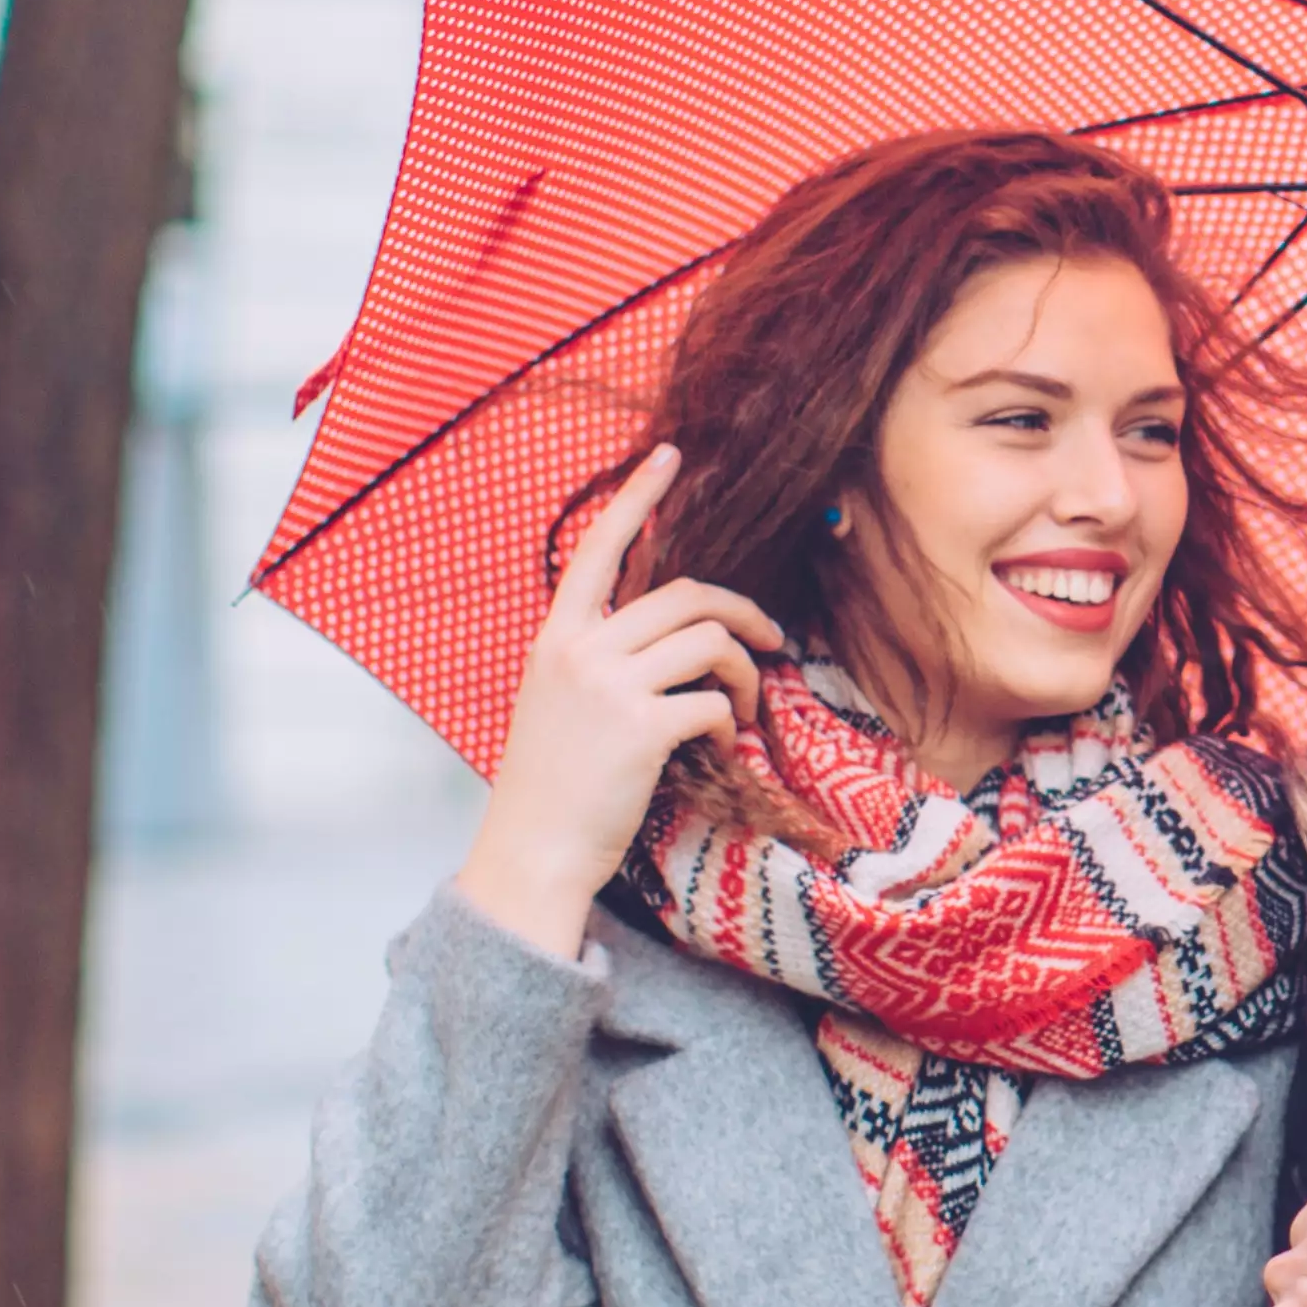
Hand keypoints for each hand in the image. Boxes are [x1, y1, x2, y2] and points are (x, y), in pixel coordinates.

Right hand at [455, 447, 776, 959]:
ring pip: (709, 642)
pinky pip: (714, 702)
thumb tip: (666, 636)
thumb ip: (598, 658)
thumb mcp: (557, 701)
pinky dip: (733, 721)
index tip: (669, 455)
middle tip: (773, 642)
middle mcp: (579, 649)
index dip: (637, 497)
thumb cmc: (553, 784)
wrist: (533, 852)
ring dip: (745, 673)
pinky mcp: (640, 728)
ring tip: (745, 706)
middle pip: (684, 595)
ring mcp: (608, 687)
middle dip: (743, 614)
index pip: (597, 547)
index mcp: (556, 638)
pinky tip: (725, 744)